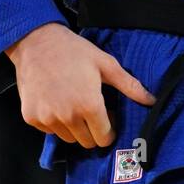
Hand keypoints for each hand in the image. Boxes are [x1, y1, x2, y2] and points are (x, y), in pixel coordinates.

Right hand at [5, 22, 154, 148]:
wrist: (36, 42)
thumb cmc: (74, 51)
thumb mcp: (106, 64)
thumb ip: (129, 85)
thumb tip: (152, 101)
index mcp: (88, 105)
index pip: (104, 138)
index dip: (109, 129)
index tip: (107, 115)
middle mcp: (67, 117)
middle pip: (86, 142)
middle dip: (92, 130)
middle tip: (91, 108)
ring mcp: (47, 119)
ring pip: (68, 138)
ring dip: (74, 127)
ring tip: (73, 103)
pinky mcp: (31, 117)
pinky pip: (49, 131)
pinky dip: (55, 122)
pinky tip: (56, 101)